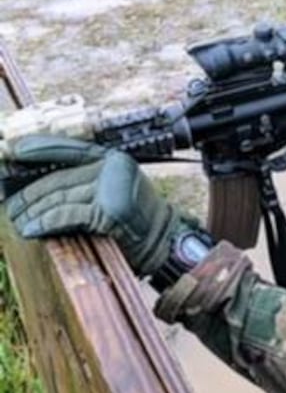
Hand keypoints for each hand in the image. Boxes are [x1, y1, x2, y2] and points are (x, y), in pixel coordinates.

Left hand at [4, 136, 183, 277]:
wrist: (164, 243)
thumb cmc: (138, 222)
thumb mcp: (116, 191)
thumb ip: (89, 183)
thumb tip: (45, 188)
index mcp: (116, 159)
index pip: (71, 149)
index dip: (41, 149)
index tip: (14, 151)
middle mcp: (114, 169)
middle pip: (61, 178)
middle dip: (31, 194)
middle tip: (12, 206)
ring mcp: (112, 189)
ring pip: (60, 197)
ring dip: (34, 211)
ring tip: (19, 221)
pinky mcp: (108, 211)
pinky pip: (67, 215)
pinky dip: (45, 223)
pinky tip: (31, 229)